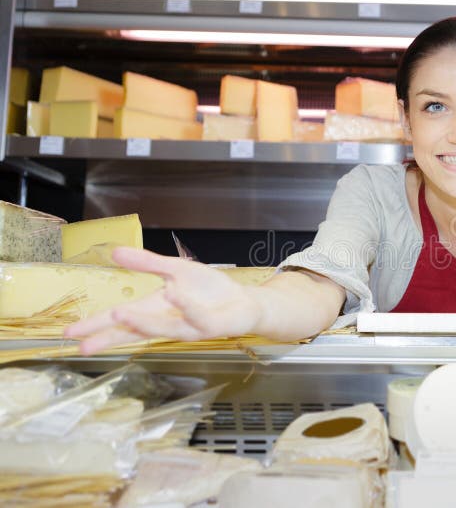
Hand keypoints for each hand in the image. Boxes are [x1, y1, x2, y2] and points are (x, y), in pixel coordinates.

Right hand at [64, 247, 261, 354]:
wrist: (244, 302)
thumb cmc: (209, 291)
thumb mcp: (175, 270)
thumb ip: (146, 262)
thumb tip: (114, 252)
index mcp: (155, 310)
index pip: (121, 320)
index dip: (96, 326)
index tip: (70, 335)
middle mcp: (168, 323)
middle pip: (134, 332)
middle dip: (109, 336)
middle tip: (83, 344)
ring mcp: (190, 327)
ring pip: (162, 329)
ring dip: (141, 322)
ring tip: (118, 314)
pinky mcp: (212, 326)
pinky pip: (196, 317)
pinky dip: (185, 306)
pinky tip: (173, 295)